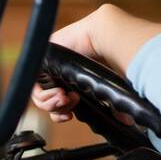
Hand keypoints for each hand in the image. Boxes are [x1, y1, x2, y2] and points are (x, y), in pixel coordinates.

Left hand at [31, 6, 135, 125]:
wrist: (104, 38)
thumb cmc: (111, 56)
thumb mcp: (108, 87)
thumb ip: (112, 105)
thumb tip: (127, 121)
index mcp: (70, 82)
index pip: (57, 105)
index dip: (61, 114)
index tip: (70, 117)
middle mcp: (58, 75)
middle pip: (48, 103)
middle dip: (58, 110)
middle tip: (71, 106)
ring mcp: (49, 68)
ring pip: (40, 98)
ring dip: (53, 104)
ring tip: (66, 97)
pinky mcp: (41, 61)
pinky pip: (32, 86)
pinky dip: (44, 96)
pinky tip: (60, 93)